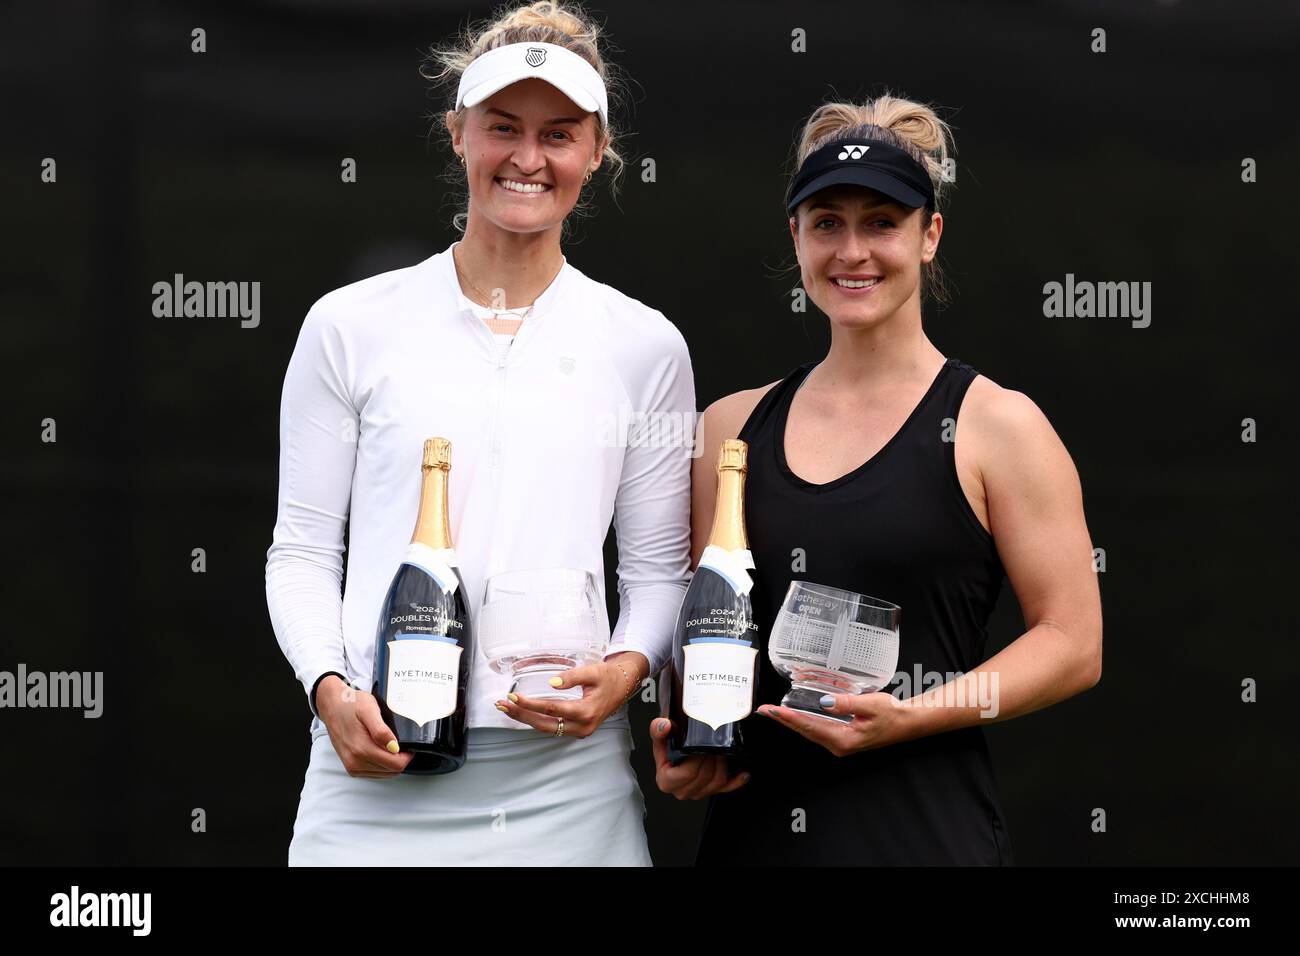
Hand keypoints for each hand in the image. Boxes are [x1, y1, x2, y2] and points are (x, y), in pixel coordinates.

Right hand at [317, 675, 413, 777]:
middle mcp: (355, 762)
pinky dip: (382, 763)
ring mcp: (353, 767)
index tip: (408, 743)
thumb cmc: (351, 705)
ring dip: (391, 761)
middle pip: (392, 770)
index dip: (407, 755)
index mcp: (361, 749)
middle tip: (399, 740)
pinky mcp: (352, 768)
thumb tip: (394, 747)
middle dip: (400, 758)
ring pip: (385, 773)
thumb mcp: (369, 709)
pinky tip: (381, 749)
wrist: (332, 707)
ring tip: (388, 743)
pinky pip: (375, 772)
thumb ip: (381, 730)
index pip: (396, 765)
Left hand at [495, 652, 646, 737]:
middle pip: (545, 724)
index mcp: (586, 712)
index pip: (552, 709)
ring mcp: (579, 731)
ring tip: (507, 709)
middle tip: (503, 705)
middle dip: (521, 715)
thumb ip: (572, 677)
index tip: (514, 696)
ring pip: (547, 728)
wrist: (623, 686)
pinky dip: (536, 721)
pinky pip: (553, 728)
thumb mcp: (592, 672)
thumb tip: (552, 683)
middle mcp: (582, 726)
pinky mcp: (577, 730)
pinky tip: (524, 713)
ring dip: (526, 719)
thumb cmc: (609, 677)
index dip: (530, 703)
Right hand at [649, 718, 749, 799]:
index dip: (697, 760)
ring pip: (717, 782)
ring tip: (722, 749)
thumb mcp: (659, 739)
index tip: (701, 746)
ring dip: (723, 765)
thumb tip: (663, 725)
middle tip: (715, 743)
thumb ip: (658, 731)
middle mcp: (682, 791)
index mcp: (666, 781)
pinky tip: (743, 773)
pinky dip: (736, 781)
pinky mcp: (710, 792)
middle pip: (705, 777)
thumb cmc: (666, 749)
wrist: (671, 756)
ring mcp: (697, 793)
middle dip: (712, 759)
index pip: (688, 774)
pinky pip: (727, 789)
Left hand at [758, 692, 912, 756]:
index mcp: (843, 740)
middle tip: (763, 710)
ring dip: (791, 721)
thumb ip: (846, 703)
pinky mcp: (843, 738)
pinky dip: (804, 722)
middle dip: (783, 720)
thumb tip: (824, 702)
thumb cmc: (893, 714)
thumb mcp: (871, 704)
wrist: (909, 723)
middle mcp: (838, 745)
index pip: (809, 727)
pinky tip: (795, 716)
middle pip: (805, 731)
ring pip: (810, 731)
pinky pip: (818, 730)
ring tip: (773, 712)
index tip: (772, 710)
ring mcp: (840, 743)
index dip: (789, 717)